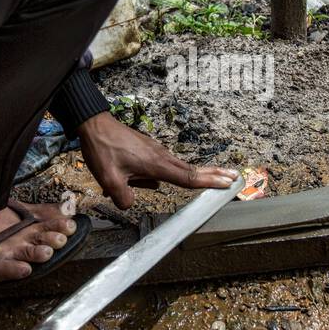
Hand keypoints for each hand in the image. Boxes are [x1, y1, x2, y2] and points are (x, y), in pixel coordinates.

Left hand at [77, 111, 238, 208]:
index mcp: (156, 164)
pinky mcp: (148, 150)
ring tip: (149, 178)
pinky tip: (128, 178)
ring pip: (171, 170)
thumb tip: (130, 204)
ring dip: (178, 177)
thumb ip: (122, 197)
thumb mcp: (108, 179)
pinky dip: (154, 175)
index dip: (209, 182)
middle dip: (213, 174)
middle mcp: (160, 156)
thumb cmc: (103, 149)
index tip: (227, 183)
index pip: (188, 177)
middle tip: (233, 177)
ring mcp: (155, 152)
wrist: (95, 125)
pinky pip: (158, 166)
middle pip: (191, 170)